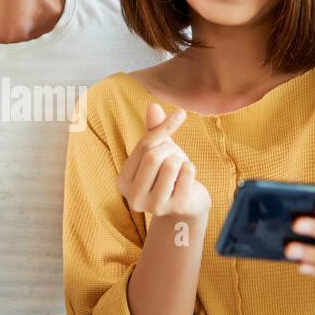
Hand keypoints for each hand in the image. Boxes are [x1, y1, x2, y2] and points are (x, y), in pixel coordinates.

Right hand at [116, 103, 209, 221]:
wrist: (187, 205)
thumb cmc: (169, 175)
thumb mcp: (160, 152)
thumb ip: (154, 131)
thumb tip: (153, 106)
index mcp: (123, 182)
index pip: (143, 146)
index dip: (163, 128)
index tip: (181, 113)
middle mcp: (134, 198)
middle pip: (153, 156)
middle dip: (170, 150)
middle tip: (175, 157)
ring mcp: (155, 207)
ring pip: (171, 164)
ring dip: (180, 161)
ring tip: (178, 171)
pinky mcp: (176, 208)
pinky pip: (187, 173)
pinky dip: (191, 169)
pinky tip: (187, 181)